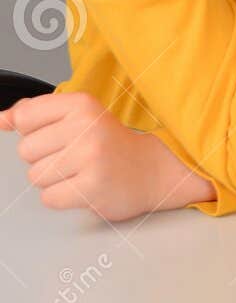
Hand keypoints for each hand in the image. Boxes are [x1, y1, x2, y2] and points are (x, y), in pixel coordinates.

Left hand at [0, 92, 215, 220]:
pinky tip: (82, 187)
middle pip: (26, 150)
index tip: (58, 135)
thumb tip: (1, 119)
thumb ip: (37, 114)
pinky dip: (62, 197)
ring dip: (53, 180)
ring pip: (35, 176)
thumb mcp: (78, 117)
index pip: (25, 117)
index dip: (35, 131)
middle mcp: (87, 127)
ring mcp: (90, 157)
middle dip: (44, 158)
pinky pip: (48, 198)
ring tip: (79, 172)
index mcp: (82, 104)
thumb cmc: (110, 145)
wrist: (152, 171)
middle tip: (73, 156)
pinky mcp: (91, 187)